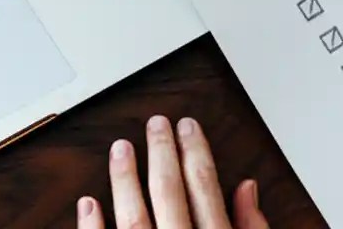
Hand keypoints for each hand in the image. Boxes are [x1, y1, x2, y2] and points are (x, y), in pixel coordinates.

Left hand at [77, 116, 267, 228]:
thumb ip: (254, 228)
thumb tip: (248, 190)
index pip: (204, 187)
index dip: (195, 151)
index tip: (187, 127)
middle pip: (168, 192)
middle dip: (162, 152)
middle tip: (156, 124)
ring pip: (133, 216)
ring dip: (125, 179)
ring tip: (120, 148)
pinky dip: (93, 226)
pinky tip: (88, 203)